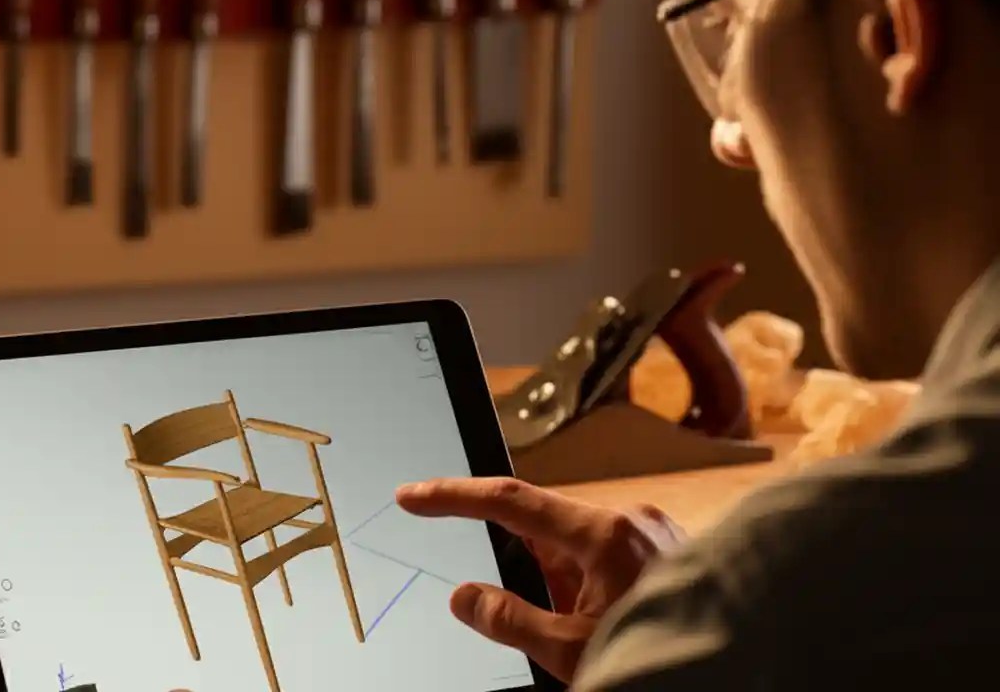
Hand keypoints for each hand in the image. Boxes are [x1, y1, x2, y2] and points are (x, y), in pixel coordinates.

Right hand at [396, 477, 684, 683]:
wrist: (750, 666)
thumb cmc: (667, 657)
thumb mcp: (572, 650)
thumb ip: (510, 620)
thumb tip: (467, 598)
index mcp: (604, 533)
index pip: (509, 501)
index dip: (452, 497)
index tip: (412, 495)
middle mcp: (631, 520)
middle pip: (545, 529)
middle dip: (526, 573)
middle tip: (547, 626)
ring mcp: (652, 534)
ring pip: (576, 549)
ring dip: (561, 588)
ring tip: (585, 638)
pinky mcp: (666, 551)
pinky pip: (607, 559)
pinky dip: (588, 590)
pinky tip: (604, 628)